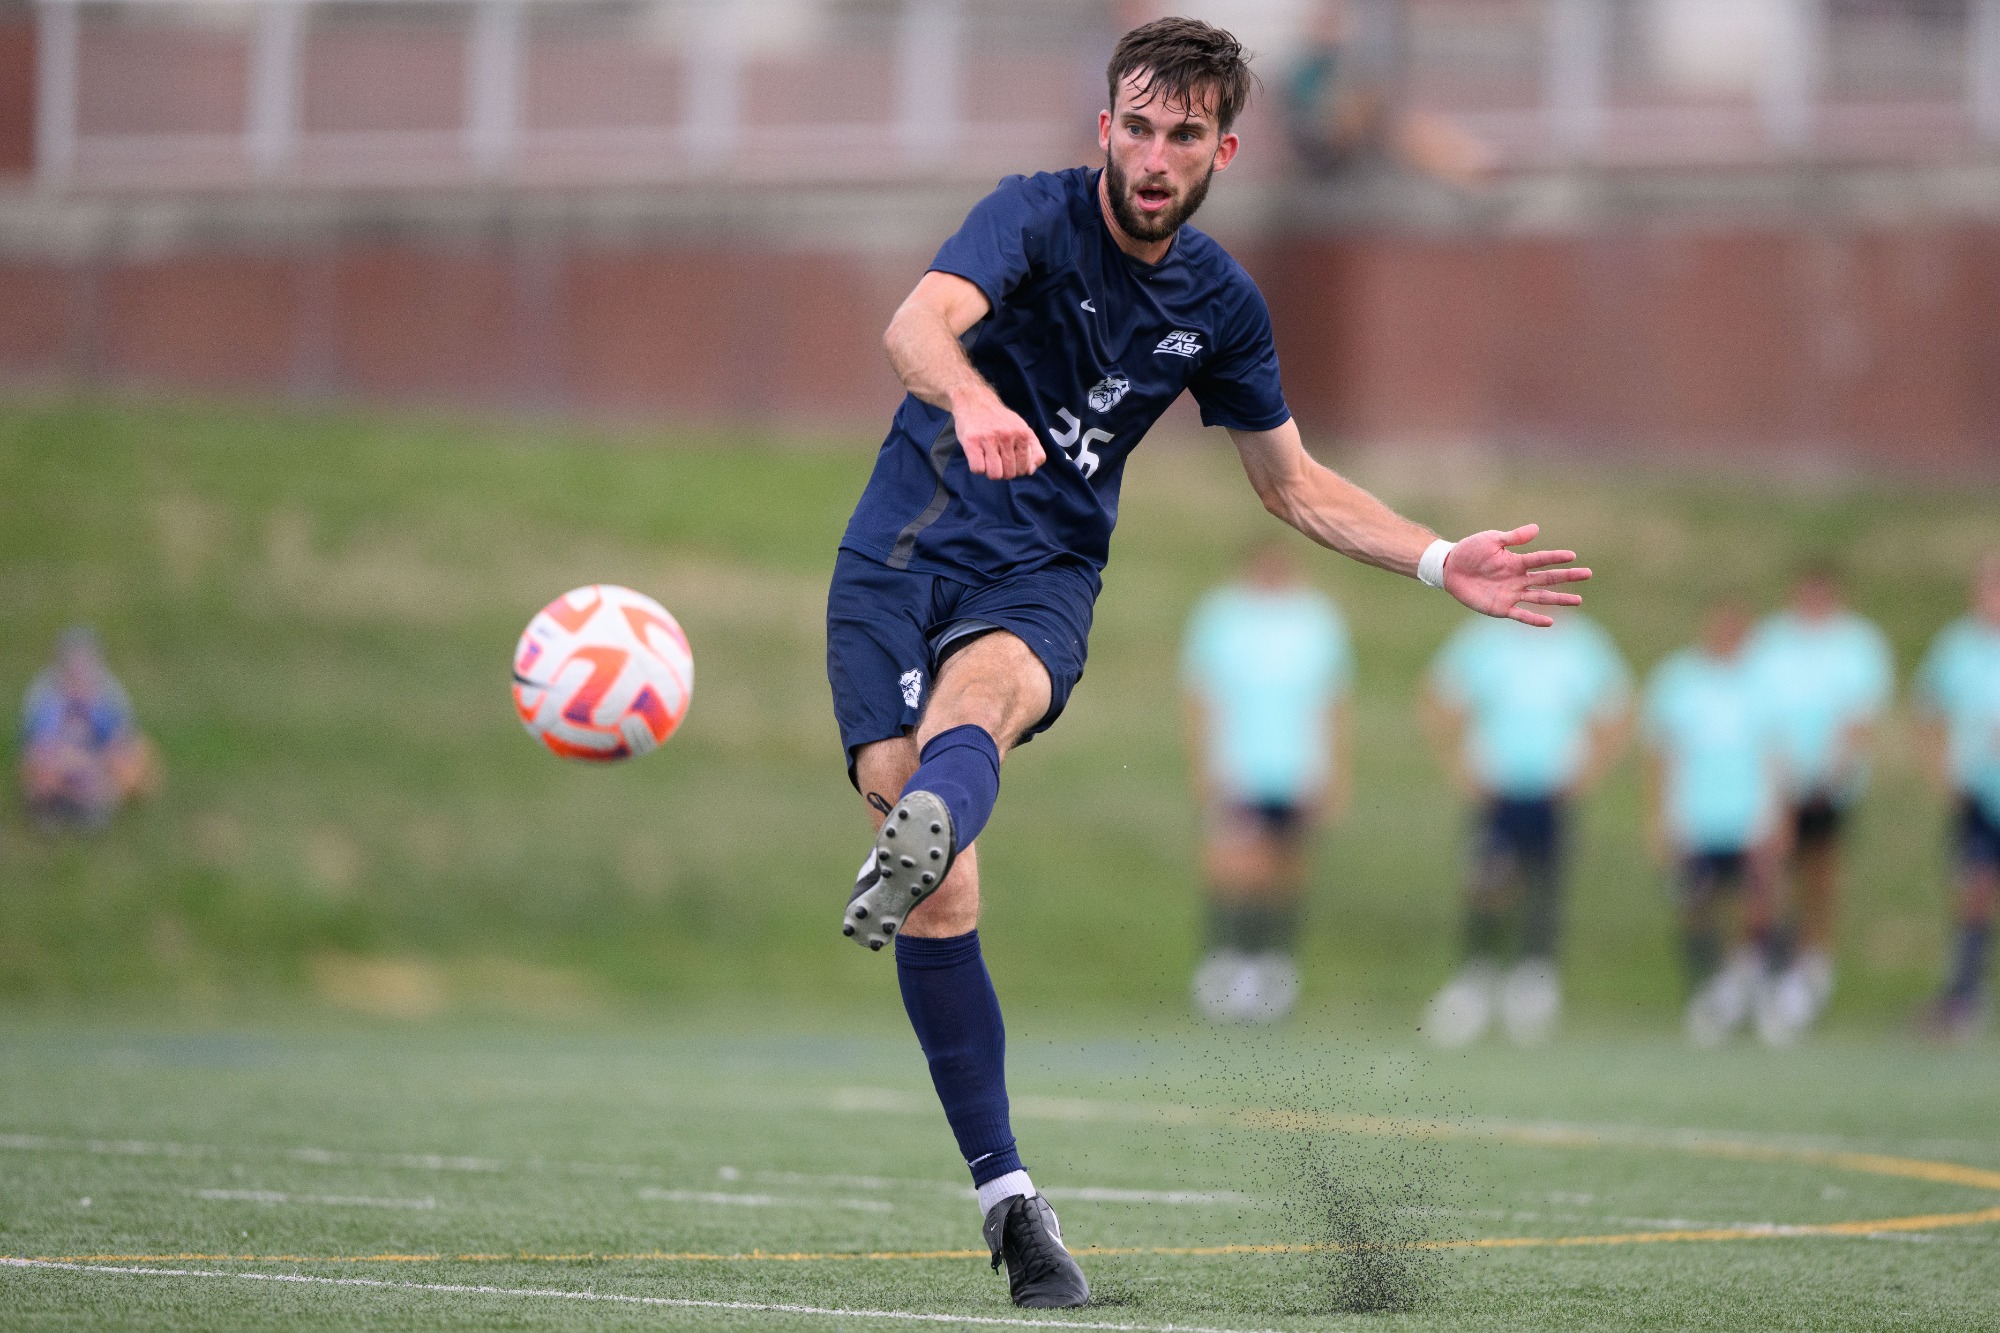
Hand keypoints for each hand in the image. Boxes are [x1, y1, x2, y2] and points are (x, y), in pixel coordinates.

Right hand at [951, 387, 1044, 479]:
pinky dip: (977, 468)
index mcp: (1023, 434)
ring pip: (994, 474)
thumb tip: (1031, 471)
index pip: (1024, 468)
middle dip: (1003, 472)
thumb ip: (1035, 450)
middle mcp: (1007, 435)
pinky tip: (978, 457)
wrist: (975, 401)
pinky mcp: (971, 441)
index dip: (1016, 469)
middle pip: (1009, 474)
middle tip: (997, 460)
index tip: (1009, 460)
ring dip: (990, 472)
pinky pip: (978, 469)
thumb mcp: (1023, 429)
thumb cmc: (999, 420)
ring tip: (987, 460)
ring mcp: (989, 438)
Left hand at [1442, 524, 1590, 626]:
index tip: (1573, 556)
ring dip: (1559, 599)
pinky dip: (1535, 619)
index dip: (1556, 557)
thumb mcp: (1491, 540)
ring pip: (1540, 597)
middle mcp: (1518, 578)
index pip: (1541, 559)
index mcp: (1516, 561)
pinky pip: (1521, 614)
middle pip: (1547, 578)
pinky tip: (1550, 622)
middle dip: (1567, 577)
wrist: (1450, 569)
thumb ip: (1513, 538)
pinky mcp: (1501, 608)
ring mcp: (1511, 594)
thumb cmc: (1470, 551)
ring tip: (1578, 601)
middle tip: (1587, 574)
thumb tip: (1537, 528)